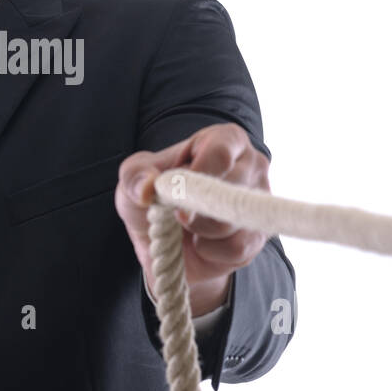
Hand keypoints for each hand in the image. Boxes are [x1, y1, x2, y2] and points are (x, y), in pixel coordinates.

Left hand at [114, 123, 271, 316]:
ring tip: (186, 226)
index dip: (197, 172)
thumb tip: (147, 188)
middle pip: (228, 188)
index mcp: (224, 139)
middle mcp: (251, 164)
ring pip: (232, 220)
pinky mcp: (258, 236)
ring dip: (198, 230)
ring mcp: (258, 201)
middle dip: (192, 208)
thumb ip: (135, 175)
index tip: (176, 192)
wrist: (168, 245)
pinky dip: (210, 250)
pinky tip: (201, 244)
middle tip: (175, 214)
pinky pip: (237, 246)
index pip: (220, 150)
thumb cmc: (155, 198)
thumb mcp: (133, 179)